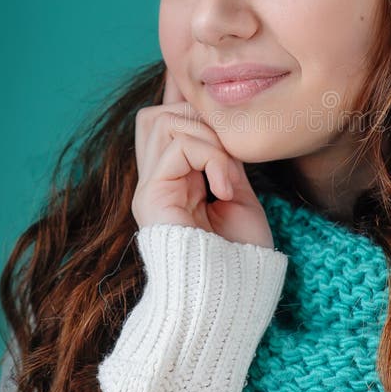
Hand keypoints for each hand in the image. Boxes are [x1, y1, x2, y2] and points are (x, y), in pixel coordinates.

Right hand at [131, 67, 273, 247]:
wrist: (234, 298)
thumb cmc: (242, 256)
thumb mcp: (238, 193)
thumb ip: (223, 157)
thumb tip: (219, 118)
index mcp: (172, 182)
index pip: (165, 121)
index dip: (184, 99)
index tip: (214, 93)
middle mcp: (153, 183)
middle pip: (154, 114)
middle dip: (198, 118)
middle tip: (228, 156)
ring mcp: (148, 191)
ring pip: (160, 120)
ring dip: (207, 138)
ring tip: (228, 176)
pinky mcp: (151, 198)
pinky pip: (177, 145)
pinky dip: (211, 157)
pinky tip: (226, 187)